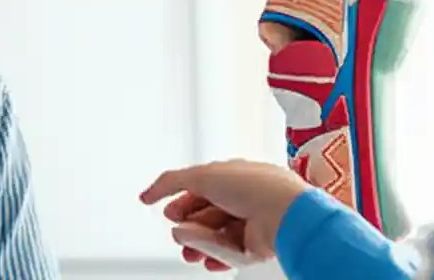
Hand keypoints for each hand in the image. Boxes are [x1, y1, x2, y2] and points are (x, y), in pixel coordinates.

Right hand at [140, 159, 310, 268]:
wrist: (284, 213)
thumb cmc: (253, 185)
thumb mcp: (202, 175)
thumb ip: (171, 182)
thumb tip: (149, 194)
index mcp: (234, 176)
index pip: (202, 188)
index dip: (181, 200)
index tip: (166, 209)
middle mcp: (244, 199)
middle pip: (206, 216)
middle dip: (188, 226)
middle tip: (177, 230)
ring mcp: (250, 223)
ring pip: (215, 236)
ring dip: (198, 243)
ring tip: (187, 248)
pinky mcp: (256, 246)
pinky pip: (229, 253)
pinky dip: (215, 256)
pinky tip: (205, 257)